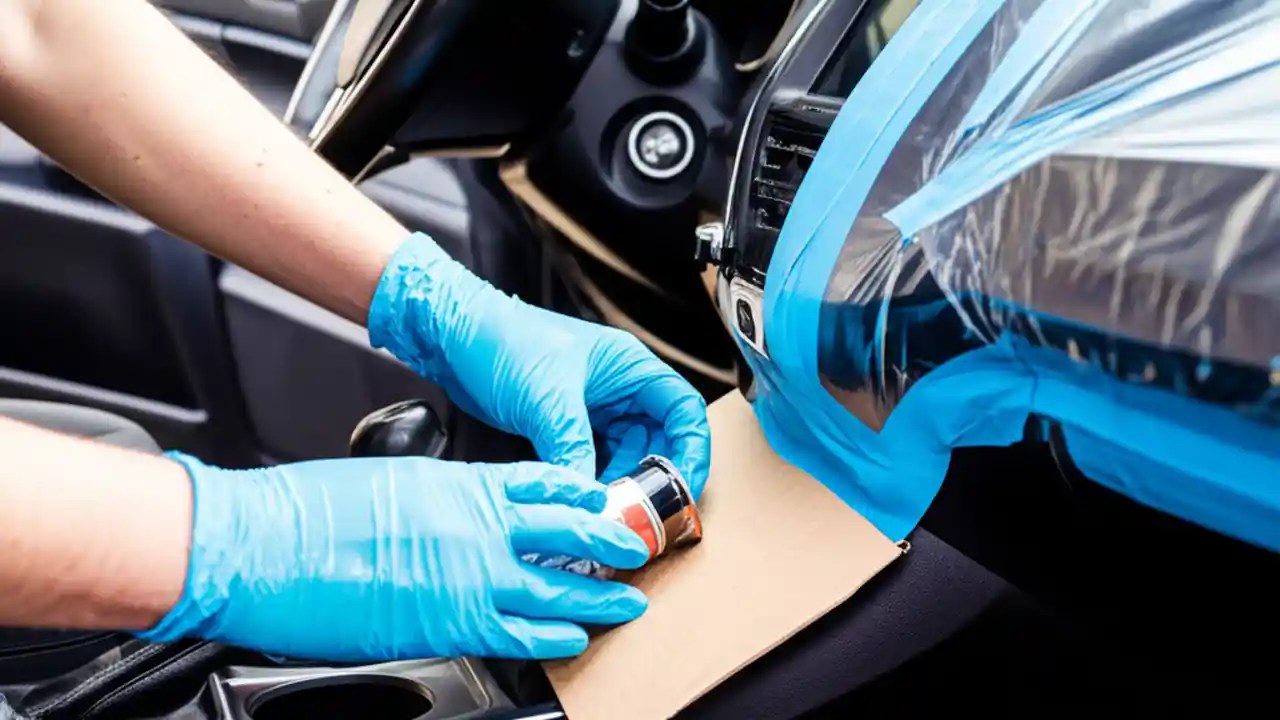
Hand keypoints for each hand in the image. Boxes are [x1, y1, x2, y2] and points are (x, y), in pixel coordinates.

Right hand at [139, 453, 650, 661]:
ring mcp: (469, 574)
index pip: (542, 485)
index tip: (607, 502)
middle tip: (639, 550)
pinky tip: (575, 638)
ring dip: (600, 597)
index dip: (582, 496)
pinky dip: (556, 635)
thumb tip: (460, 512)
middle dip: (610, 543)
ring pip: (559, 587)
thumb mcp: (390, 481)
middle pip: (567, 532)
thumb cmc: (311, 509)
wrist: (264, 544)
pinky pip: (521, 630)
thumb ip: (438, 497)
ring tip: (629, 602)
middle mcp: (477, 524)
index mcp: (459, 482)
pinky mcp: (451, 622)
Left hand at [368, 233, 711, 494]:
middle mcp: (619, 389)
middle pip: (659, 442)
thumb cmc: (501, 340)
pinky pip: (594, 462)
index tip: (683, 489)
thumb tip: (590, 498)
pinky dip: (594, 484)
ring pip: (626, 457)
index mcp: (629, 368)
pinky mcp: (567, 427)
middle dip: (653, 479)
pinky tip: (585, 505)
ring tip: (610, 515)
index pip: (683, 410)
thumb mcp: (546, 398)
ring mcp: (593, 410)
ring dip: (621, 486)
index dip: (692, 451)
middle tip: (642, 514)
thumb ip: (572, 448)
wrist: (452, 336)